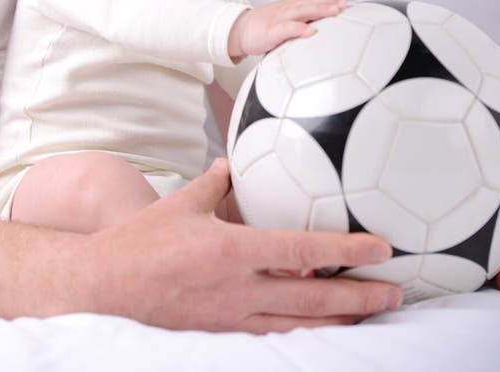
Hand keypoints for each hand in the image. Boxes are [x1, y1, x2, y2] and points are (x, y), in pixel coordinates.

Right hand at [90, 158, 401, 332]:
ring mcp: (232, 318)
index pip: (302, 248)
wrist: (104, 289)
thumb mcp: (182, 202)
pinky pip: (272, 336)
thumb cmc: (141, 243)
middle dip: (359, 296)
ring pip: (299, 323)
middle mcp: (239, 288)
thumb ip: (216, 183)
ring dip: (339, 319)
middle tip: (396, 291)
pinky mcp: (221, 335)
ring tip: (372, 314)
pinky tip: (322, 330)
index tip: (380, 249)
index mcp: (232, 249)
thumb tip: (232, 163)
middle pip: (312, 295)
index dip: (345, 250)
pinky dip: (303, 333)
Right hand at [228, 0, 345, 59]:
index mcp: (292, 7)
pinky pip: (286, 29)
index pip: (313, 1)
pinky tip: (309, 31)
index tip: (345, 3)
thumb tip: (323, 29)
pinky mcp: (271, 31)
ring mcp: (279, 19)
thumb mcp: (286, 22)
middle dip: (328, 3)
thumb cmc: (265, 27)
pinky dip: (298, 29)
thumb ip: (302, 23)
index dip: (329, 1)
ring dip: (318, 10)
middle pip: (310, 4)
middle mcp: (287, 9)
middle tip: (343, 5)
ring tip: (334, 11)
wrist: (239, 30)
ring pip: (301, 12)